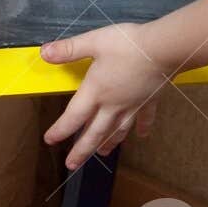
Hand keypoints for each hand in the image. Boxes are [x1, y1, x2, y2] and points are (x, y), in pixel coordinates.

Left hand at [41, 23, 170, 171]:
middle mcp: (113, 104)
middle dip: (82, 150)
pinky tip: (142, 136)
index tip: (50, 140)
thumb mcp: (94, 41)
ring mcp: (132, 105)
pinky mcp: (149, 101)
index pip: (73, 116)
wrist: (163, 49)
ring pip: (118, 130)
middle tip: (71, 164)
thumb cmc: (128, 44)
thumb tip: (44, 53)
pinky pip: (144, 119)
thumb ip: (69, 49)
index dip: (60, 130)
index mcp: (96, 91)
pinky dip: (142, 128)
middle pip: (95, 132)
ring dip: (108, 143)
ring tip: (102, 154)